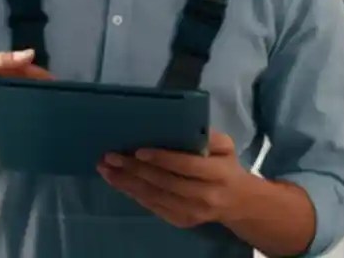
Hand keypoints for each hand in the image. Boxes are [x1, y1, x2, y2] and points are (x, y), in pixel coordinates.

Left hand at [97, 130, 252, 229]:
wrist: (237, 202)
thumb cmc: (225, 166)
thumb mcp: (225, 146)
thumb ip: (206, 135)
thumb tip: (176, 123)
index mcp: (217, 173)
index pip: (186, 166)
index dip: (162, 158)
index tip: (138, 150)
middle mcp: (204, 196)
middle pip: (165, 183)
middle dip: (134, 169)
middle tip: (110, 156)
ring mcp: (192, 212)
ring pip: (155, 197)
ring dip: (126, 183)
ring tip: (106, 169)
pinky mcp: (181, 221)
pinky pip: (153, 207)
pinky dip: (133, 194)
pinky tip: (118, 182)